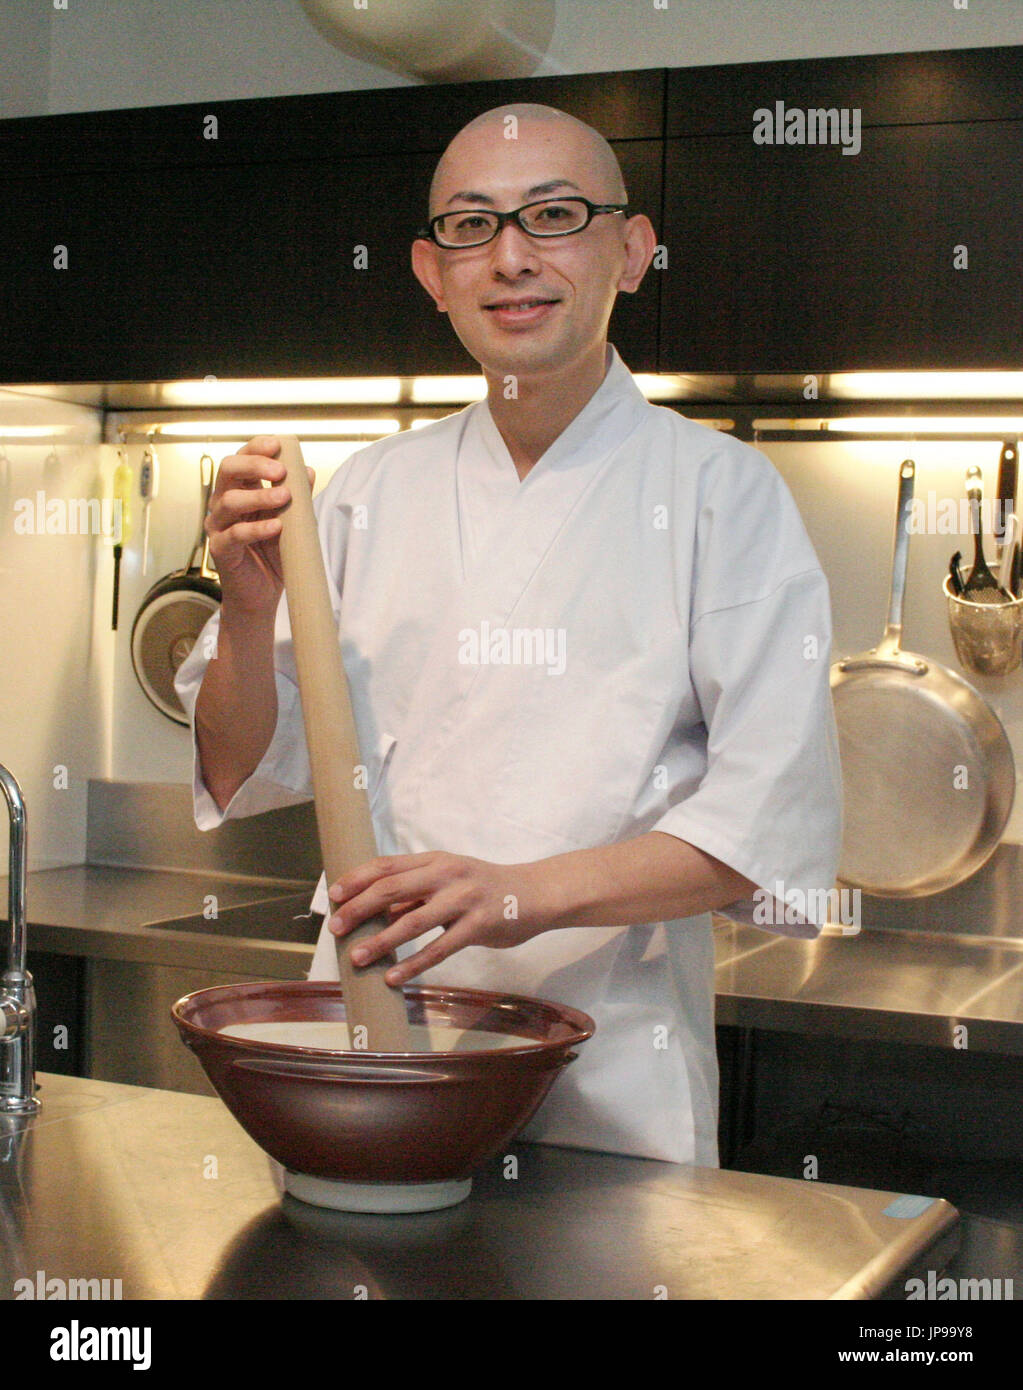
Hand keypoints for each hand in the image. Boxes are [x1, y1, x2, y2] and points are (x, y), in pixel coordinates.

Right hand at [205, 436, 314, 616]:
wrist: (264, 595)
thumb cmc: (274, 555)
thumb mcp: (292, 523)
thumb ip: (298, 498)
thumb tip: (308, 471)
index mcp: (240, 491)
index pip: (241, 459)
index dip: (256, 448)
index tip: (277, 444)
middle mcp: (224, 504)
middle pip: (227, 471)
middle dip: (254, 465)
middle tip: (279, 471)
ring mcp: (218, 526)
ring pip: (229, 501)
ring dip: (258, 495)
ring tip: (284, 497)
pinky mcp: (220, 550)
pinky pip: (233, 534)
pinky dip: (255, 528)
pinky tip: (275, 526)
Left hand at [326, 852, 550, 984]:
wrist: (536, 893)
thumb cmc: (485, 888)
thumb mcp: (449, 881)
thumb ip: (416, 893)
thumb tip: (375, 913)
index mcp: (435, 860)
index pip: (387, 865)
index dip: (356, 879)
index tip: (333, 896)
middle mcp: (446, 875)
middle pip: (391, 889)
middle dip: (358, 909)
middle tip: (336, 929)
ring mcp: (463, 899)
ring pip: (412, 921)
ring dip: (380, 941)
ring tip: (357, 958)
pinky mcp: (478, 925)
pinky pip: (439, 948)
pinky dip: (414, 964)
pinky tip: (394, 977)